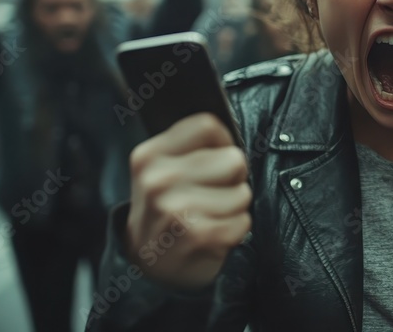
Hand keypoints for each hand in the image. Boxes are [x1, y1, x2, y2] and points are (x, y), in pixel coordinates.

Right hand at [125, 113, 251, 288]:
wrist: (148, 267)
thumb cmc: (166, 210)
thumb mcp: (161, 171)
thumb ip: (190, 147)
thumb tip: (232, 130)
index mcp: (149, 156)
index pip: (207, 125)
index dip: (222, 142)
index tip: (215, 159)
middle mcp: (158, 179)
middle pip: (234, 159)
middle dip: (233, 178)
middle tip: (212, 194)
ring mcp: (176, 209)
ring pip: (243, 193)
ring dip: (234, 208)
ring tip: (210, 216)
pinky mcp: (197, 236)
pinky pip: (244, 222)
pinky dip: (235, 231)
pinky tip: (213, 235)